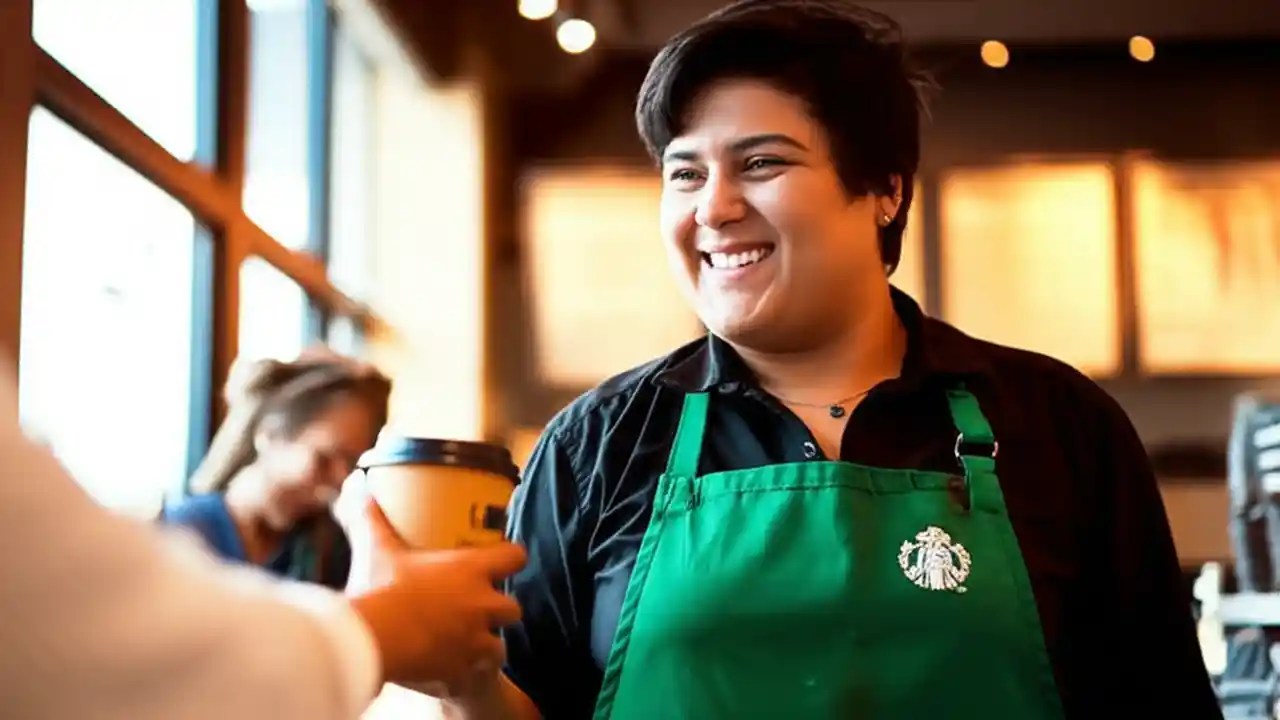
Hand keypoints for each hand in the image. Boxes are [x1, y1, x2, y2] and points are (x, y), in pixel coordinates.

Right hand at [343, 496, 525, 694]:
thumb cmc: (380, 589)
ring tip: (468, 643)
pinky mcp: (463, 670)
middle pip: (514, 608)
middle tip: (480, 608)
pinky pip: (476, 675)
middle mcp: (480, 604)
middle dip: (501, 609)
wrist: (371, 639)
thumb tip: (356, 487)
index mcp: (469, 570)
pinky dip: (467, 674)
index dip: (513, 558)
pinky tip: (452, 670)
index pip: (515, 557)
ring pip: (501, 647)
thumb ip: (371, 518)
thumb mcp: (377, 548)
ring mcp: (475, 640)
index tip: (504, 559)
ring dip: (488, 645)